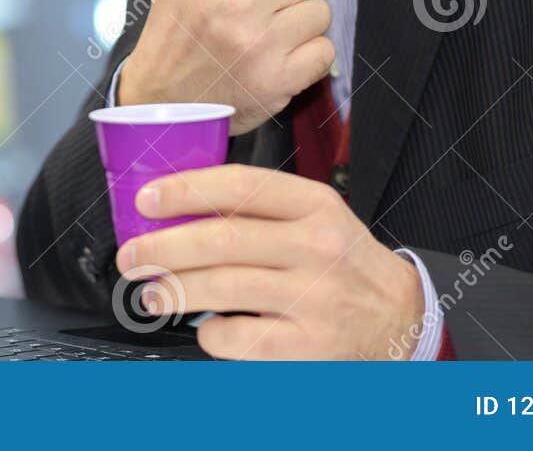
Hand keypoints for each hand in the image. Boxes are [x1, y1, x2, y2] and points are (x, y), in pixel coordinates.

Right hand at [116, 0, 334, 133]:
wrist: (164, 99)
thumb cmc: (176, 23)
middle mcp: (235, 2)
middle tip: (263, 4)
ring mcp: (259, 44)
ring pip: (322, 10)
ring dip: (300, 20)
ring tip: (269, 30)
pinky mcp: (277, 80)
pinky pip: (325, 50)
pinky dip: (307, 55)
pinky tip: (278, 56)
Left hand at [116, 164, 425, 359]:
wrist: (400, 319)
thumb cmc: (343, 264)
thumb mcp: (316, 218)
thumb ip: (260, 208)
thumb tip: (179, 208)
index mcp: (314, 205)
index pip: (242, 186)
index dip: (186, 190)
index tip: (147, 200)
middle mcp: (317, 247)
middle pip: (223, 240)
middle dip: (165, 247)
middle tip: (132, 255)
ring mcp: (314, 298)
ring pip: (224, 288)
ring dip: (175, 291)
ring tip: (151, 293)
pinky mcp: (309, 346)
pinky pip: (240, 339)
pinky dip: (211, 334)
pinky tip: (204, 329)